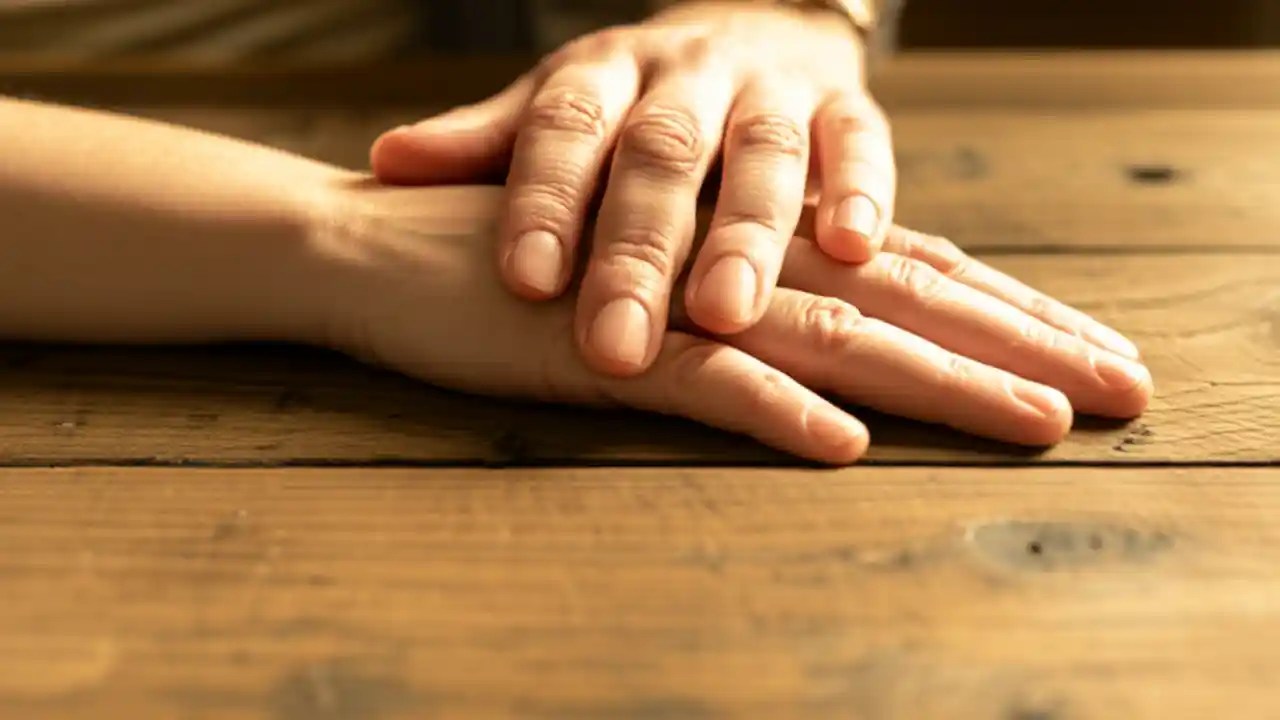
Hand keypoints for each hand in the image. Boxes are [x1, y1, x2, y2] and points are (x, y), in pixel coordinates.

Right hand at [311, 181, 1149, 464]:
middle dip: (1018, 346)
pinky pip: (691, 377)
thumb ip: (741, 337)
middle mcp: (728, 260)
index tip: (1091, 360)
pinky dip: (763, 406)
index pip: (905, 270)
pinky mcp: (590, 343)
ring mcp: (663, 300)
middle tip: (1122, 393)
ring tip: (1033, 422)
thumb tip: (833, 412)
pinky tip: (833, 441)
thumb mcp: (651, 297)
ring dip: (934, 381)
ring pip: (824, 335)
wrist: (380, 244)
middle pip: (900, 299)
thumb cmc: (526, 272)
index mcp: (749, 246)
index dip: (1007, 313)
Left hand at [369, 2, 894, 377]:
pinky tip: (855, 249)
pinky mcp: (845, 107)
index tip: (524, 281)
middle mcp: (685, 75)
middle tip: (615, 342)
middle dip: (638, 249)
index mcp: (601, 75)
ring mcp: (770, 88)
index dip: (543, 200)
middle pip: (658, 155)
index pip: (562, 130)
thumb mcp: (557, 108)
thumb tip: (383, 162)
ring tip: (727, 313)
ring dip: (746, 232)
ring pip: (761, 152)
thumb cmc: (634, 99)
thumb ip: (484, 143)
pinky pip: (862, 140)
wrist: (750, 23)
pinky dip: (863, 191)